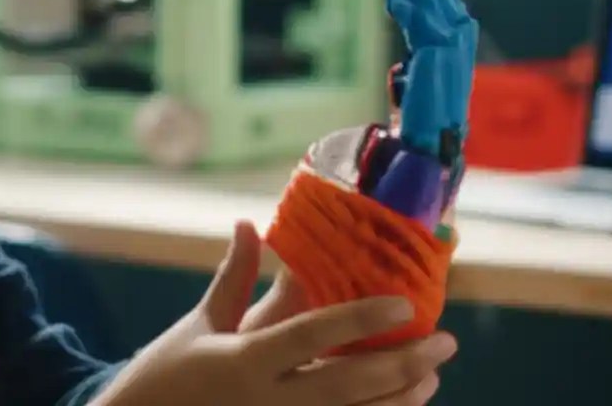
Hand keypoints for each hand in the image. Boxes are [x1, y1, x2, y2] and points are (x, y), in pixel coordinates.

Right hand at [92, 222, 456, 405]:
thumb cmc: (165, 379)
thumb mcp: (199, 327)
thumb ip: (233, 279)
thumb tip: (249, 223)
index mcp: (242, 362)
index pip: (312, 336)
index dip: (361, 319)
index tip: (404, 304)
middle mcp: (265, 404)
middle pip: (349, 387)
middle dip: (405, 366)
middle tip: (445, 344)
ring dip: (400, 403)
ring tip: (430, 378)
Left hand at [386, 0, 478, 156]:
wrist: (432, 142)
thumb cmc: (424, 112)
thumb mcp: (421, 70)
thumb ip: (418, 47)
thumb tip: (406, 31)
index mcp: (455, 41)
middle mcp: (458, 41)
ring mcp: (451, 49)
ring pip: (432, 4)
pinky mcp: (438, 60)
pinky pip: (423, 28)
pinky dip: (411, 10)